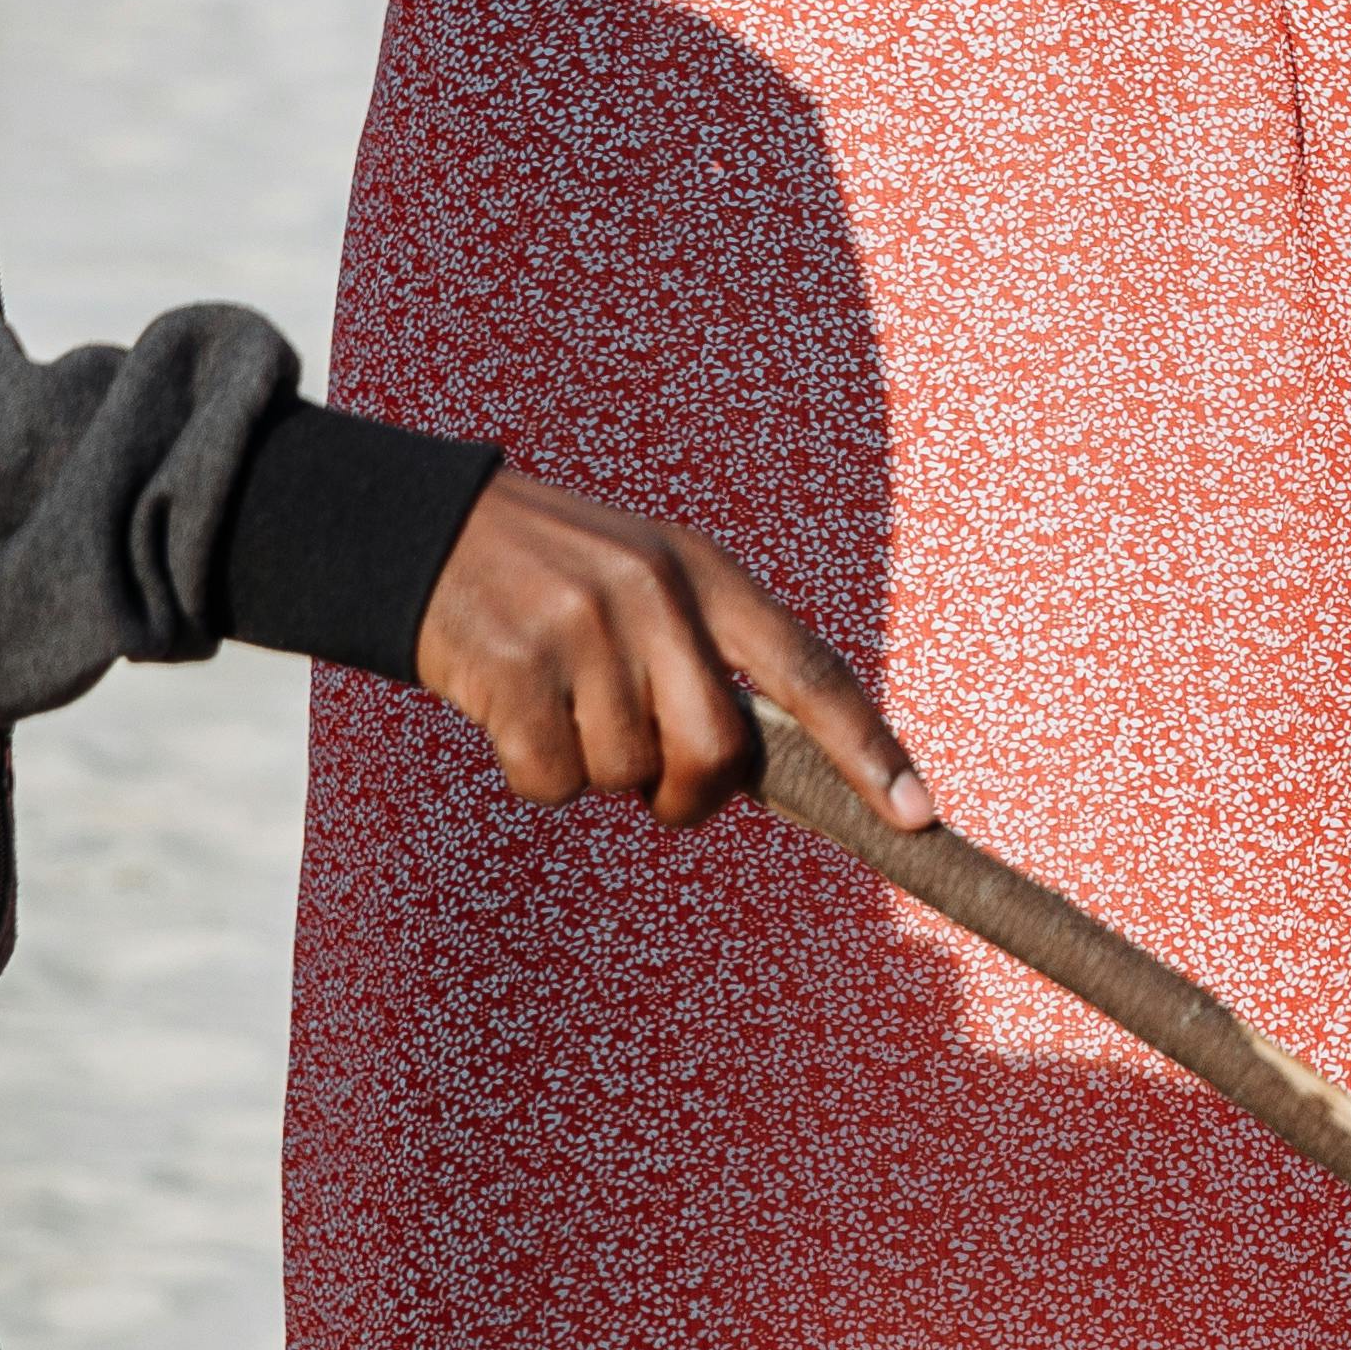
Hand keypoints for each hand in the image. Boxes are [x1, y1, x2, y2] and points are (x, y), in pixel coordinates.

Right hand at [408, 469, 930, 835]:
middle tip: (653, 787)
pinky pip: (552, 780)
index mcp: (707, 574)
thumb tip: (743, 776)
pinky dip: (536, 774)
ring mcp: (586, 629)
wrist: (431, 534)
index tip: (919, 815)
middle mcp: (657, 594)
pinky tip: (512, 715)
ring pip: (627, 775)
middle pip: (717, 753)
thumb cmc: (556, 580)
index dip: (869, 749)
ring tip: (560, 704)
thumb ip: (705, 660)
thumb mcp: (651, 585)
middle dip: (688, 794)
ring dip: (594, 771)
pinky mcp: (515, 667)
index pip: (810, 670)